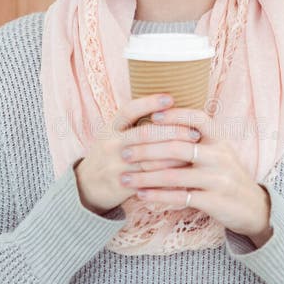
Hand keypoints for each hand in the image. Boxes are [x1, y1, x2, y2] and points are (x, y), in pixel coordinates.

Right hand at [73, 93, 203, 214]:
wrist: (87, 185)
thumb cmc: (110, 154)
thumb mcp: (114, 134)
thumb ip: (135, 122)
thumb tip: (170, 106)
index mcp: (111, 128)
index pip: (130, 110)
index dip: (150, 103)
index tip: (171, 98)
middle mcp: (111, 144)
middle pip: (145, 134)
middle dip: (173, 132)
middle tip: (195, 133)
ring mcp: (115, 165)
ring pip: (151, 159)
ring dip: (176, 156)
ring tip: (195, 152)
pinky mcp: (121, 185)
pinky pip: (149, 180)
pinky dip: (168, 176)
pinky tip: (184, 173)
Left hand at [118, 105, 271, 241]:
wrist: (254, 208)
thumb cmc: (227, 177)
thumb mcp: (220, 153)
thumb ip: (198, 139)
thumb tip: (163, 122)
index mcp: (220, 140)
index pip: (197, 119)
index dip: (174, 115)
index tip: (150, 115)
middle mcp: (220, 156)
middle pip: (178, 146)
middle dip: (146, 148)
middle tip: (123, 151)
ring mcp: (218, 180)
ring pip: (174, 174)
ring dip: (145, 176)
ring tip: (124, 177)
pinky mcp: (214, 201)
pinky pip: (180, 197)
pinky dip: (158, 195)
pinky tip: (141, 194)